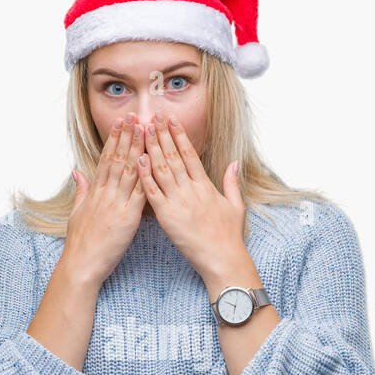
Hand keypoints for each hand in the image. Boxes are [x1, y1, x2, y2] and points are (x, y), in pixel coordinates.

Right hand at [60, 114, 147, 287]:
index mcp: (95, 192)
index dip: (114, 139)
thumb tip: (77, 172)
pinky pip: (139, 193)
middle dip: (128, 136)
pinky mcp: (127, 218)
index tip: (121, 122)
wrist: (81, 263)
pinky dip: (145, 176)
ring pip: (128, 170)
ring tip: (145, 128)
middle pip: (118, 159)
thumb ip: (81, 190)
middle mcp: (106, 193)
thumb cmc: (80, 242)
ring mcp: (116, 204)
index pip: (106, 159)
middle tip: (135, 115)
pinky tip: (151, 160)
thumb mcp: (77, 212)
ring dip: (138, 148)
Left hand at [137, 111, 246, 283]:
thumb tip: (234, 163)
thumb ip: (232, 182)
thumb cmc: (229, 235)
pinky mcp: (167, 216)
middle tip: (151, 116)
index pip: (190, 154)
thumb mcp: (236, 206)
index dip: (179, 135)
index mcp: (206, 186)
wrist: (222, 258)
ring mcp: (178, 202)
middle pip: (173, 156)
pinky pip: (153, 192)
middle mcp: (191, 190)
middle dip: (161, 135)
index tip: (171, 120)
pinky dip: (145, 175)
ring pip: (162, 169)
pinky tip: (138, 159)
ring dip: (151, 148)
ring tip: (142, 130)